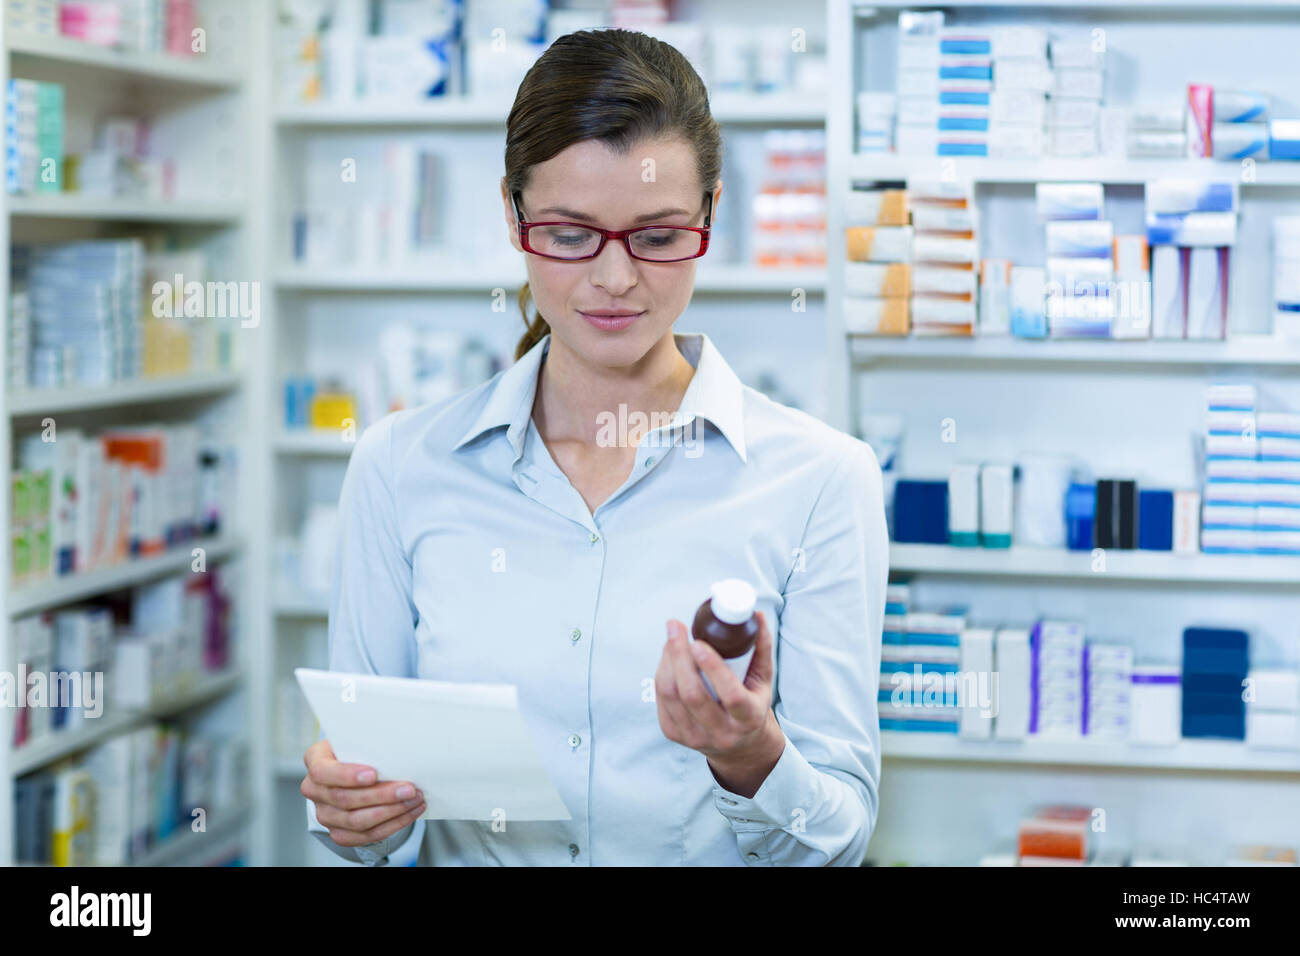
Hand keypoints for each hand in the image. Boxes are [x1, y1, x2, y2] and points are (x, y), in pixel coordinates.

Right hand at [301, 739, 426, 847]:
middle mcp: (315, 790)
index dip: (346, 775)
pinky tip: (409, 813)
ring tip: (414, 800)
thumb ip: (370, 739)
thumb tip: (399, 742)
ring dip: (391, 812)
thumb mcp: (359, 737)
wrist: (354, 768)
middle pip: (344, 799)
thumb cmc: (358, 748)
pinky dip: (391, 825)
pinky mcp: (340, 832)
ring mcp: (325, 814)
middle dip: (381, 795)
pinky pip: (365, 836)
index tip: (373, 774)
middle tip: (409, 789)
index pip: (322, 772)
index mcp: (316, 761)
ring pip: (356, 821)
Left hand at [655, 611, 784, 796]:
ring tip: (672, 637)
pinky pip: (661, 700)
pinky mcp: (674, 735)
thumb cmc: (752, 702)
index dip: (713, 668)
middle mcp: (721, 732)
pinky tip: (668, 657)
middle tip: (675, 626)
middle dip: (679, 656)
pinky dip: (662, 673)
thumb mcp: (763, 679)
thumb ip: (760, 647)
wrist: (739, 746)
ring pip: (671, 695)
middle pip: (692, 695)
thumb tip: (757, 614)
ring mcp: (695, 737)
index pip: (731, 695)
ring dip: (667, 661)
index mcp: (748, 718)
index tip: (698, 642)